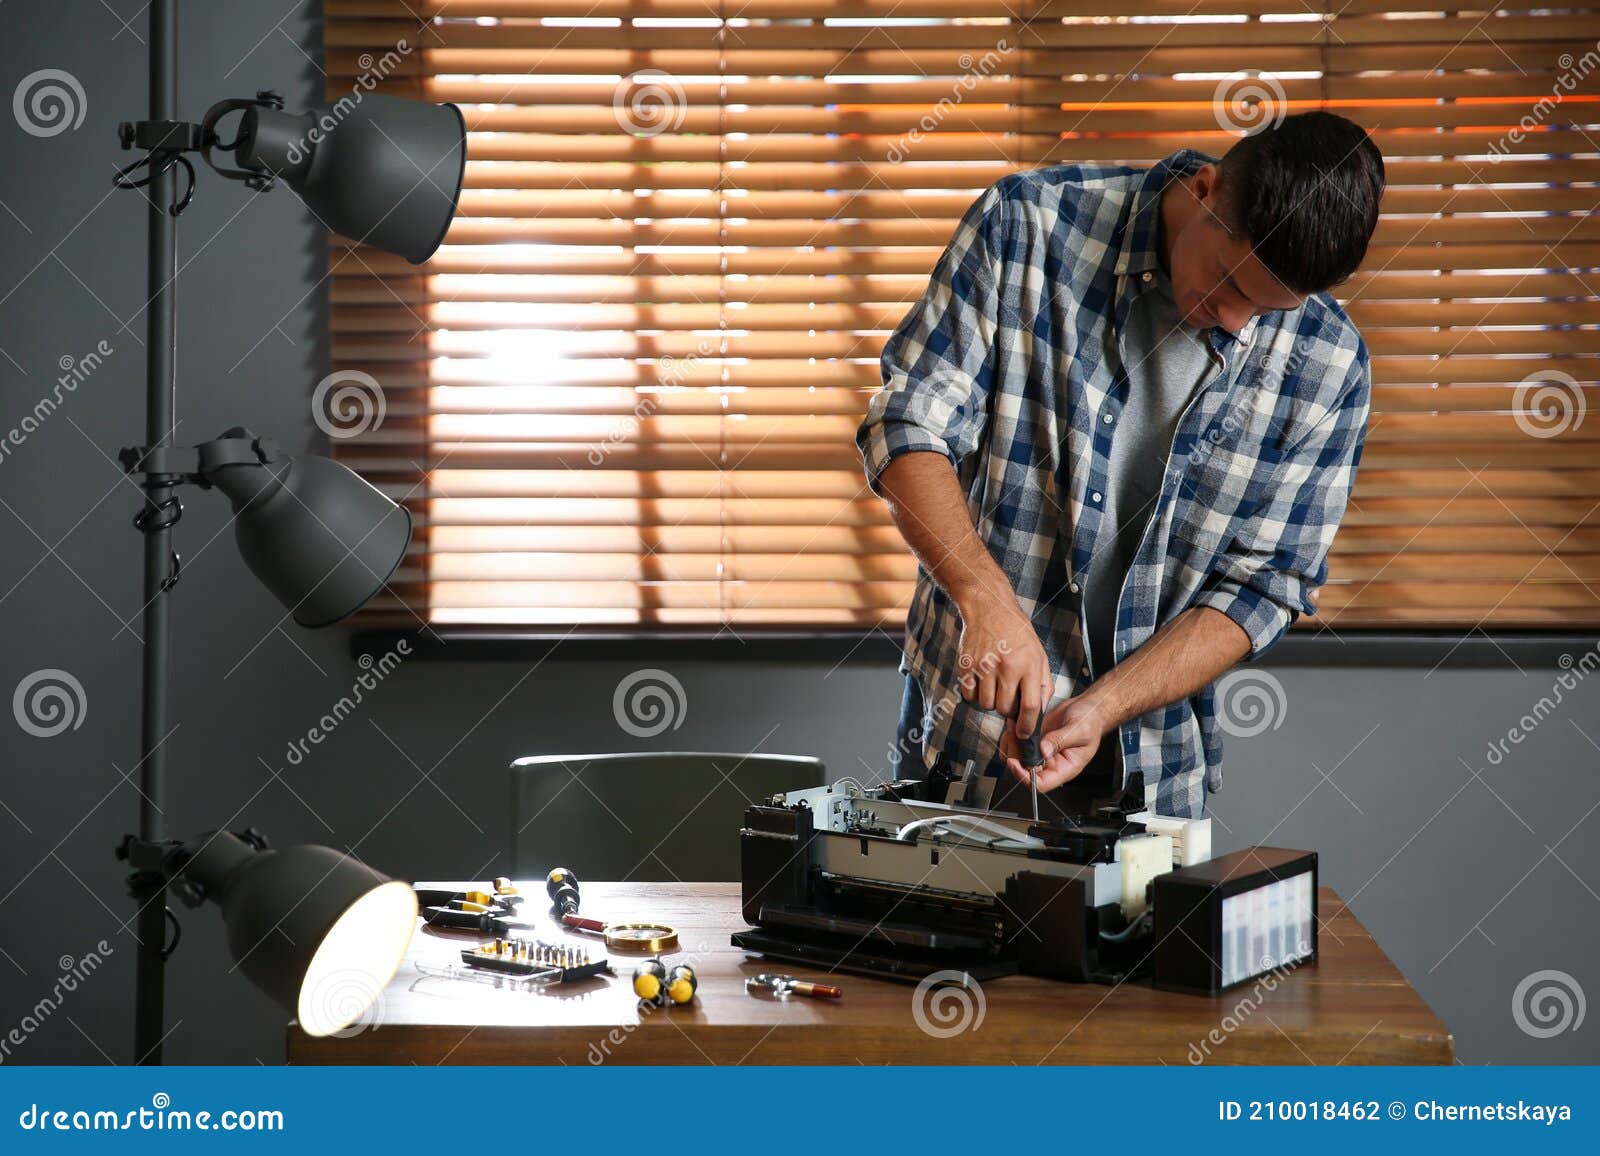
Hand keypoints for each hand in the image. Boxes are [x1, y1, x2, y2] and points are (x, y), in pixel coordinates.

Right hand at [954, 593, 1051, 741]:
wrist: (989, 609)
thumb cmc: (1017, 633)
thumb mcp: (1039, 655)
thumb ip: (1043, 684)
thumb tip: (1039, 711)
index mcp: (1028, 665)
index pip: (1030, 706)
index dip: (1027, 725)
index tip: (1024, 733)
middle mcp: (1006, 667)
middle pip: (1004, 709)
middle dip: (1008, 710)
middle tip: (1009, 697)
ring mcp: (984, 666)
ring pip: (986, 704)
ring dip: (991, 702)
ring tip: (996, 685)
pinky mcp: (967, 666)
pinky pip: (969, 694)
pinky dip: (975, 694)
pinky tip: (982, 681)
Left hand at [1000, 696, 1111, 791]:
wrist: (1087, 709)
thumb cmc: (1090, 722)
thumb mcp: (1079, 730)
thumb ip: (1061, 740)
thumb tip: (1044, 750)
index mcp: (1064, 769)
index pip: (1041, 784)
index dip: (1025, 778)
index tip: (1016, 763)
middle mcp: (1050, 764)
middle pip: (1025, 772)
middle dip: (1015, 757)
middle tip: (1013, 738)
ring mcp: (1041, 752)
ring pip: (1018, 758)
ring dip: (1011, 745)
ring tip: (1014, 728)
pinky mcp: (1035, 741)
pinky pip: (1017, 745)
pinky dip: (1011, 736)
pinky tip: (1016, 724)